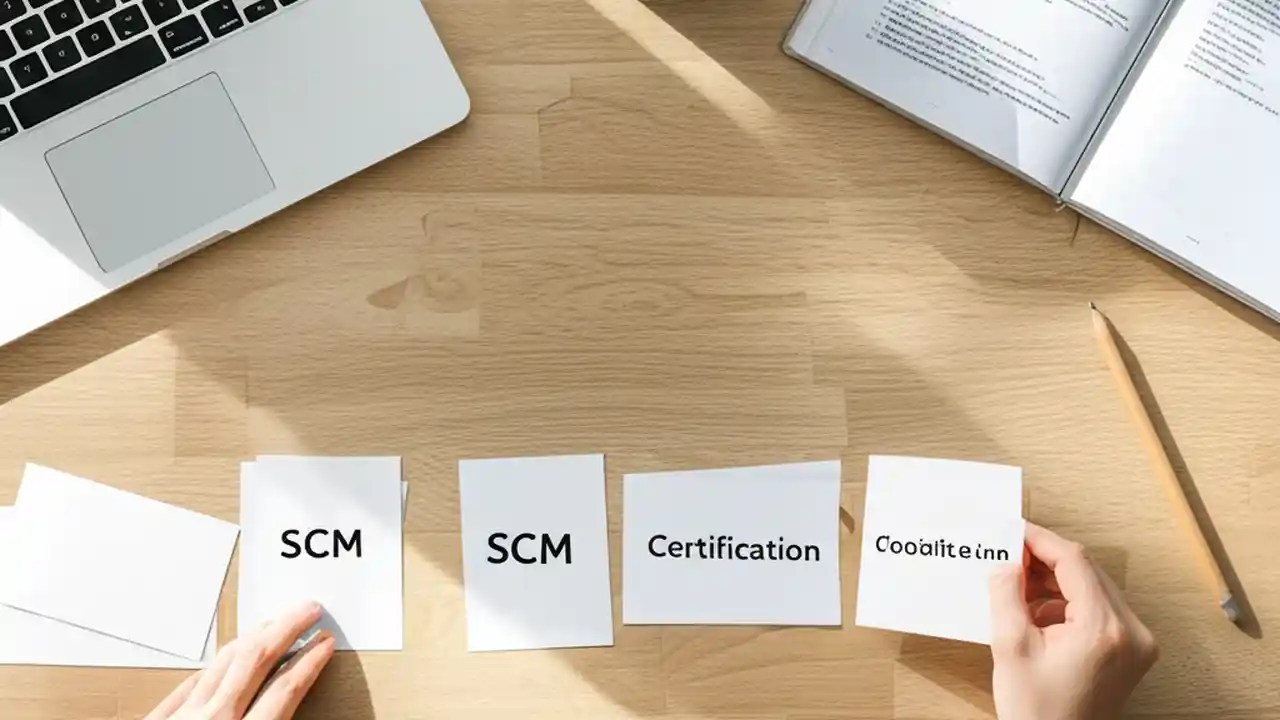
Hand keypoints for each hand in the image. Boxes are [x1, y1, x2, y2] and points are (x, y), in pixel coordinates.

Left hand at [145, 601, 335, 719]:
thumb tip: (288, 707)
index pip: (285, 689)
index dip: (309, 662)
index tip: (324, 643)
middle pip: (257, 659)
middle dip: (287, 628)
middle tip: (308, 609)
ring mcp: (181, 718)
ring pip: (223, 663)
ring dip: (254, 638)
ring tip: (273, 624)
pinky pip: (189, 684)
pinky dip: (214, 667)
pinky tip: (224, 658)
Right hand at [988, 522, 1157, 719]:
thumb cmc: (1037, 713)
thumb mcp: (1010, 647)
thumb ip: (1007, 594)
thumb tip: (1007, 560)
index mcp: (1103, 629)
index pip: (1074, 561)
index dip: (1040, 540)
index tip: (1013, 531)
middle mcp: (1130, 632)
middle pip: (1086, 571)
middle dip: (1045, 561)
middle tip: (1009, 557)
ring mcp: (1136, 642)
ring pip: (1092, 587)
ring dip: (1055, 582)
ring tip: (1018, 590)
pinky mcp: (1131, 650)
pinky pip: (1099, 608)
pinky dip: (1068, 603)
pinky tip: (1038, 614)